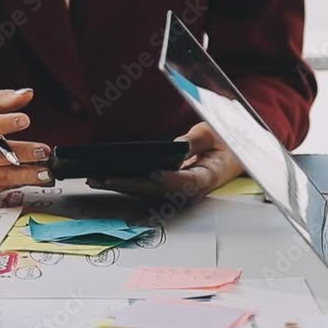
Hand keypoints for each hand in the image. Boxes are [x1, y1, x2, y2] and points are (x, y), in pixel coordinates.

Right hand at [0, 88, 52, 196]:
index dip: (3, 123)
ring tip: (48, 169)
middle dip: (23, 153)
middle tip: (44, 150)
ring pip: (4, 175)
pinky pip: (6, 185)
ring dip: (29, 173)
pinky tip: (38, 175)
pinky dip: (24, 179)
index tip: (25, 119)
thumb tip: (26, 94)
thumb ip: (1, 99)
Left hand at [86, 123, 243, 204]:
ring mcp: (178, 193)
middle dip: (130, 184)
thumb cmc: (223, 144)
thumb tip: (177, 146)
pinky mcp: (168, 190)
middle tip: (107, 178)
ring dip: (120, 186)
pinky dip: (124, 183)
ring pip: (146, 192)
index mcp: (207, 177)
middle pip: (157, 190)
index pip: (185, 181)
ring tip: (96, 179)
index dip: (169, 178)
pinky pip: (144, 188)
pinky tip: (104, 178)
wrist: (231, 158)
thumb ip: (196, 140)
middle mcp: (190, 191)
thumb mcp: (212, 134)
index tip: (153, 173)